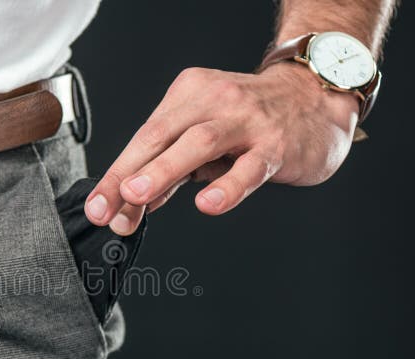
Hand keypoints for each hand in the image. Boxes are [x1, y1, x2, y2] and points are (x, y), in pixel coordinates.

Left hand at [84, 62, 360, 234]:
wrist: (316, 98)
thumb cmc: (251, 121)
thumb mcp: (203, 138)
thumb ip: (168, 170)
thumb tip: (127, 204)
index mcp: (188, 96)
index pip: (145, 137)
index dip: (117, 173)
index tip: (98, 206)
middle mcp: (213, 101)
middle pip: (161, 136)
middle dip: (128, 173)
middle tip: (107, 206)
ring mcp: (246, 121)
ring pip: (199, 143)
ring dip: (164, 171)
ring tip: (138, 196)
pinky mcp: (277, 145)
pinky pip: (250, 167)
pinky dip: (226, 186)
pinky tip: (207, 204)